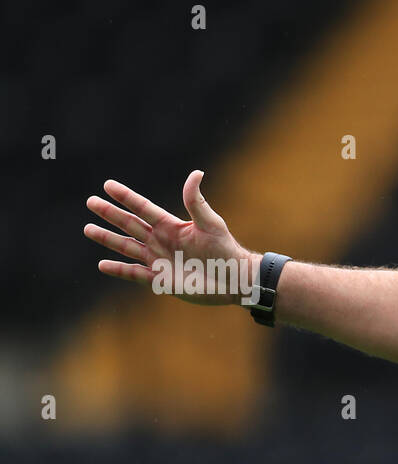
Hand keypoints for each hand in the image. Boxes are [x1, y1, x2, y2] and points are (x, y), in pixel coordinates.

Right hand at [84, 170, 257, 305]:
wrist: (233, 279)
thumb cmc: (225, 249)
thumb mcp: (210, 223)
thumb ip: (196, 201)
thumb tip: (196, 173)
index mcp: (170, 226)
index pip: (143, 208)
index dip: (126, 197)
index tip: (107, 185)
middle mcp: (161, 241)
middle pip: (130, 225)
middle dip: (110, 214)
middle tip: (90, 202)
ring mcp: (158, 260)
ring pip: (127, 247)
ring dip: (108, 239)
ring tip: (88, 229)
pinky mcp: (160, 279)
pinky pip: (134, 274)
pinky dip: (118, 270)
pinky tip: (102, 265)